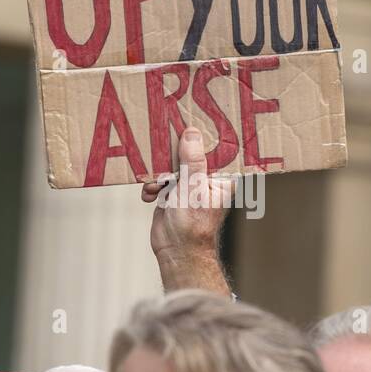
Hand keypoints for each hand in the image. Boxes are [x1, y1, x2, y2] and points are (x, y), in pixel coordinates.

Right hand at [142, 128, 231, 294]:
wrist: (175, 251)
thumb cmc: (192, 224)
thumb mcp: (192, 187)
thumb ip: (192, 160)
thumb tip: (192, 133)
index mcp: (221, 177)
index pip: (214, 149)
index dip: (202, 136)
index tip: (189, 120)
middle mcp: (206, 179)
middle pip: (188, 154)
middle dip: (172, 156)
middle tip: (161, 147)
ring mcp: (188, 186)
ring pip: (170, 166)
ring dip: (158, 175)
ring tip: (156, 186)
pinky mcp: (172, 192)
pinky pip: (159, 179)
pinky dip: (152, 186)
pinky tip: (149, 195)